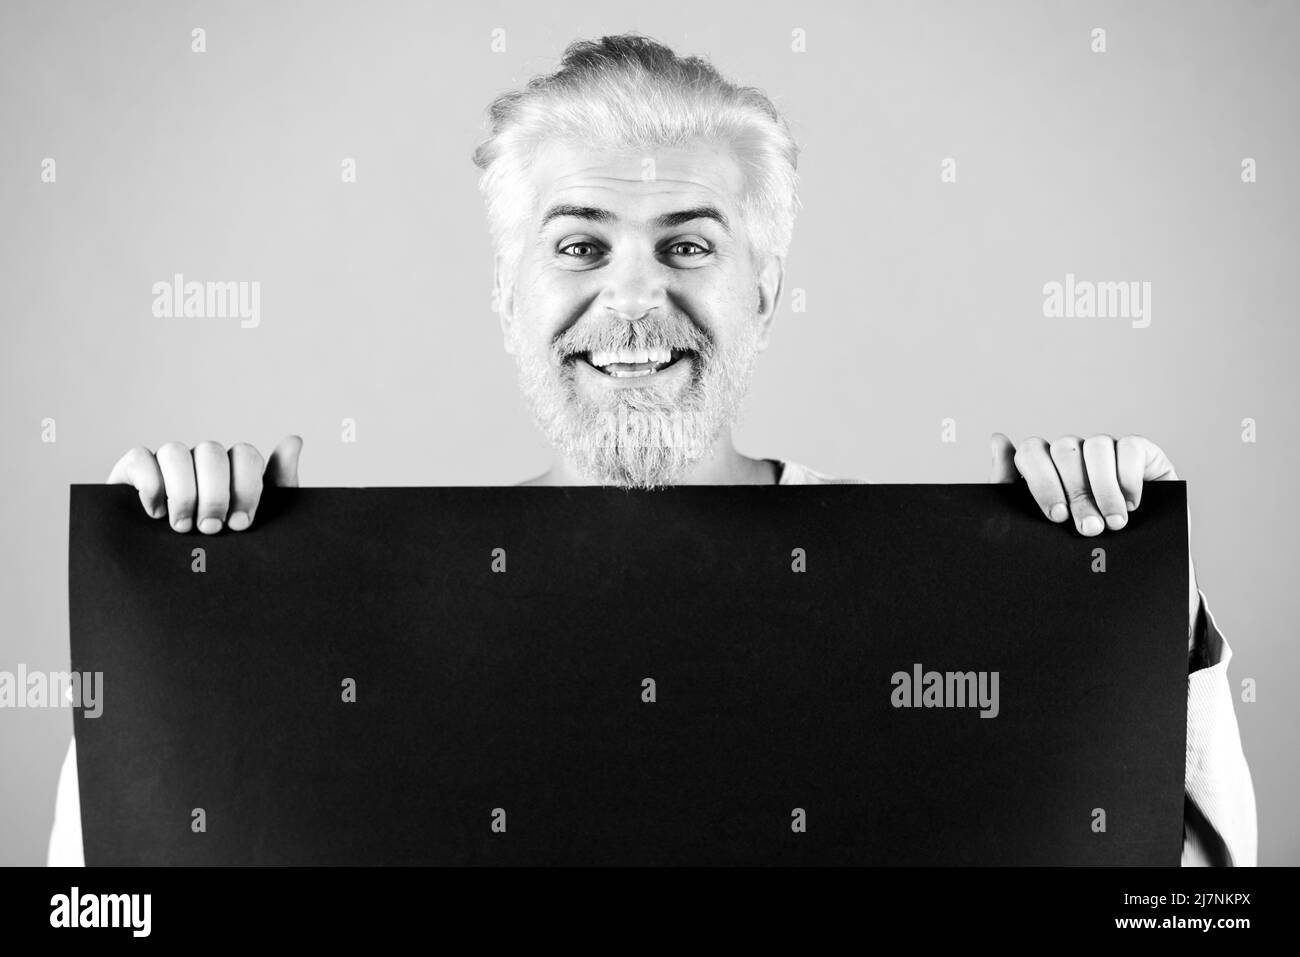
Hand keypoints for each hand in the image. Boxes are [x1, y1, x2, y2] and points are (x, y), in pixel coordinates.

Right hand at [106, 435, 302, 533]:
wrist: (171, 582)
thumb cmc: (222, 549)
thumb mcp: (257, 521)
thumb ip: (279, 483)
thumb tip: (294, 440)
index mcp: (232, 470)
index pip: (245, 455)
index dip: (245, 487)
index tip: (240, 524)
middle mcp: (199, 462)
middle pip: (211, 451)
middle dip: (214, 494)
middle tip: (211, 529)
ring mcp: (166, 464)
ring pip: (175, 451)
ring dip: (183, 492)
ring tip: (182, 527)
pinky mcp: (132, 473)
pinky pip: (140, 458)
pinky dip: (150, 484)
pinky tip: (156, 513)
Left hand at [989, 432, 1200, 649]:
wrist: (1132, 566)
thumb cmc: (1078, 545)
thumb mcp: (1039, 525)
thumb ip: (1011, 485)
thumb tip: (997, 439)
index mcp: (1046, 466)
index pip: (1032, 451)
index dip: (1042, 481)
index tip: (1056, 516)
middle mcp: (1074, 453)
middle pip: (1063, 449)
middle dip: (1076, 493)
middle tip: (1088, 529)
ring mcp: (1106, 449)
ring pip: (1096, 446)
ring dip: (1103, 489)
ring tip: (1113, 523)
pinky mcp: (1139, 452)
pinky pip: (1130, 447)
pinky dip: (1128, 477)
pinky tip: (1131, 504)